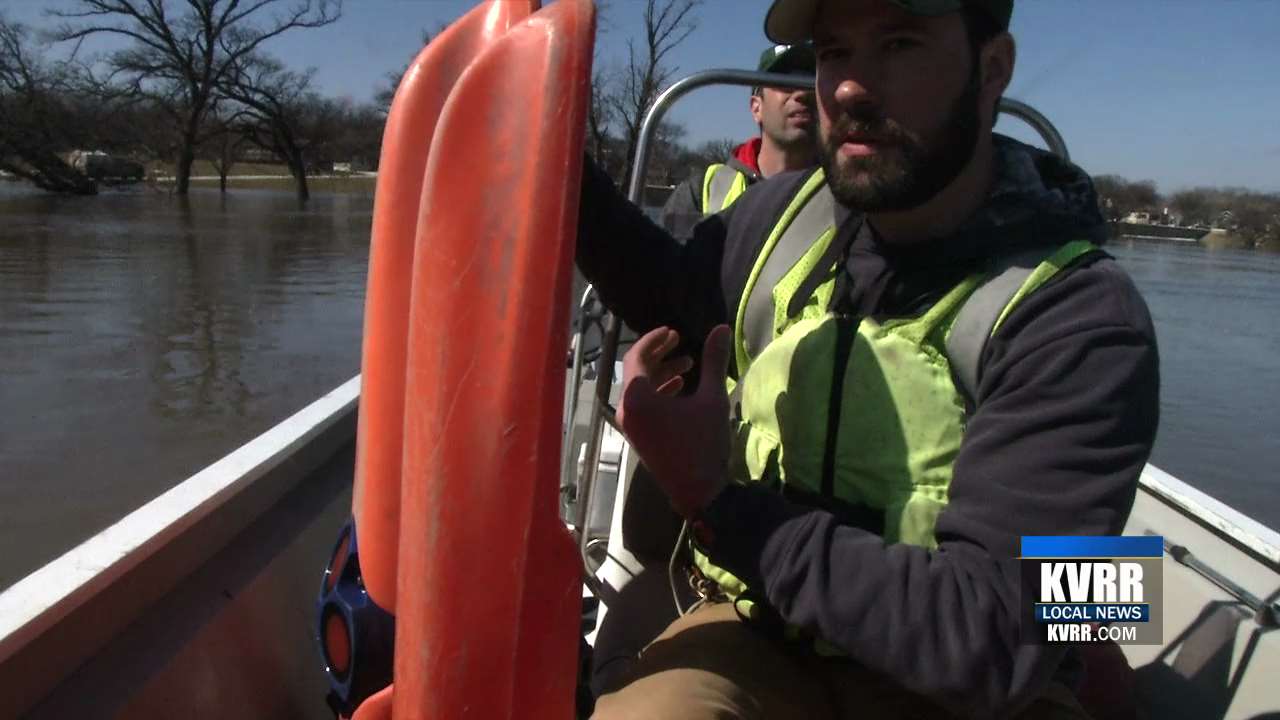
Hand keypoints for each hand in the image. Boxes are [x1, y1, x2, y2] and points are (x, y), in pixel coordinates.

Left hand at [617, 325, 732, 516]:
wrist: (699, 492)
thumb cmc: (704, 444)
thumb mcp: (712, 399)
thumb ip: (713, 361)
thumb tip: (721, 328)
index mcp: (636, 399)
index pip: (636, 356)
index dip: (654, 339)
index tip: (673, 332)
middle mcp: (626, 410)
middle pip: (636, 371)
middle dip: (659, 355)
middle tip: (680, 341)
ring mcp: (630, 425)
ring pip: (640, 389)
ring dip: (662, 373)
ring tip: (689, 363)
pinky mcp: (639, 436)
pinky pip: (642, 405)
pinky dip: (659, 391)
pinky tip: (683, 386)